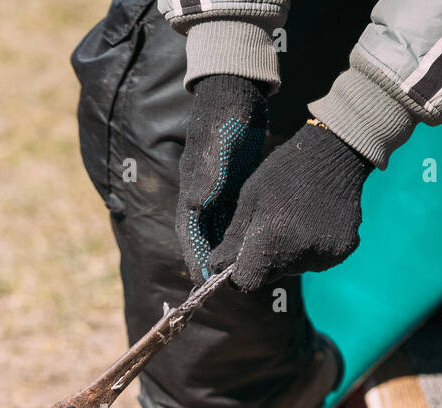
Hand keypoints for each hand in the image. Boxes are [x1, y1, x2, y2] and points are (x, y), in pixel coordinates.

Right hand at [176, 74, 268, 283]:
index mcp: (192, 189)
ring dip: (223, 250)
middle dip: (209, 261)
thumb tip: (197, 208)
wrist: (235, 88)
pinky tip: (251, 244)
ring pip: (216, 227)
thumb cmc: (224, 117)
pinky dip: (237, 232)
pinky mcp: (230, 182)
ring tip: (236, 273)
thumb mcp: (217, 146)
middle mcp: (200, 193)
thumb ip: (207, 176)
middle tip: (221, 285)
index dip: (197, 258)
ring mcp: (214, 188)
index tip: (206, 281)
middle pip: (201, 235)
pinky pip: (230, 215)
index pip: (191, 232)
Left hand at [211, 121, 371, 292]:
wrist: (334, 154)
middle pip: (271, 276)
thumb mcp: (249, 200)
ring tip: (296, 220)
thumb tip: (215, 268)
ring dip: (290, 254)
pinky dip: (312, 249)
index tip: (241, 258)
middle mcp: (298, 255)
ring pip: (294, 268)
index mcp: (271, 241)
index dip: (240, 273)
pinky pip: (318, 261)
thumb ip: (234, 238)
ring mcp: (324, 255)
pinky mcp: (342, 251)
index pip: (247, 282)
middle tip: (273, 227)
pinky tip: (314, 222)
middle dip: (265, 260)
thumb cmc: (283, 173)